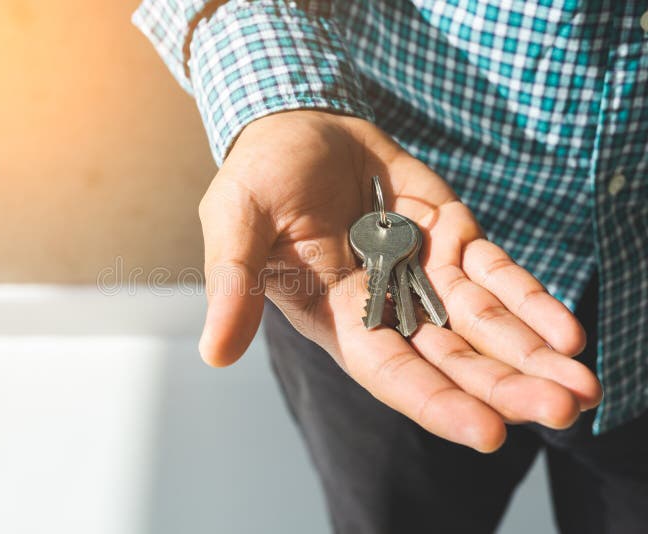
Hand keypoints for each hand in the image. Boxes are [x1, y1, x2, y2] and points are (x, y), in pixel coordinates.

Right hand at [197, 111, 600, 451]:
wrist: (299, 125)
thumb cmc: (258, 176)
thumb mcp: (235, 221)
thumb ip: (232, 284)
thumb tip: (214, 356)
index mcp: (334, 317)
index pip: (389, 371)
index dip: (435, 401)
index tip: (487, 431)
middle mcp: (385, 307)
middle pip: (451, 358)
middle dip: (505, 387)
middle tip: (562, 407)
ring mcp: (423, 272)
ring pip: (484, 324)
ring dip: (532, 354)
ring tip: (581, 384)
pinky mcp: (451, 235)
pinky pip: (496, 274)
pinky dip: (531, 300)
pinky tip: (566, 330)